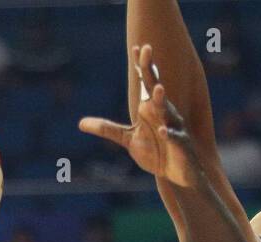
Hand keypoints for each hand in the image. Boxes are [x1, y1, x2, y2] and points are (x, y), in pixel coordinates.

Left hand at [79, 45, 198, 186]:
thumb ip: (106, 129)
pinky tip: (161, 131)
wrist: (177, 174)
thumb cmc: (155, 153)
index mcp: (151, 108)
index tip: (137, 47)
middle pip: (155, 88)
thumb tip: (80, 123)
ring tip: (158, 89)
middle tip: (147, 51)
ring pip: (167, 111)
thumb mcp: (127, 139)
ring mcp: (172, 127)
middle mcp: (163, 113)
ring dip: (162, 100)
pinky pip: (173, 137)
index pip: (145, 83)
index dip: (141, 66)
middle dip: (150, 72)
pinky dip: (167, 134)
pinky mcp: (179, 145)